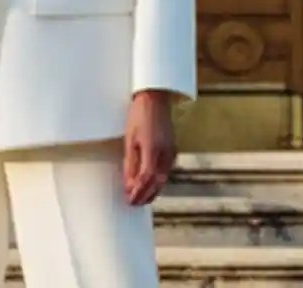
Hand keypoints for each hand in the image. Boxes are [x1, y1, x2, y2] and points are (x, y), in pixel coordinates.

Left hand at [123, 90, 176, 205]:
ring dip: (153, 190)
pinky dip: (158, 181)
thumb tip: (129, 184)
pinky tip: (150, 184)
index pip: (146, 178)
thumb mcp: (130, 140)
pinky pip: (166, 170)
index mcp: (153, 149)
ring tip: (141, 198)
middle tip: (134, 203)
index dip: (138, 192)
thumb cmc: (139, 116)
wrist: (155, 98)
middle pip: (157, 182)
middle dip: (146, 195)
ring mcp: (171, 151)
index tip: (129, 199)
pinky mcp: (173, 149)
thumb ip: (131, 163)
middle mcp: (165, 152)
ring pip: (164, 178)